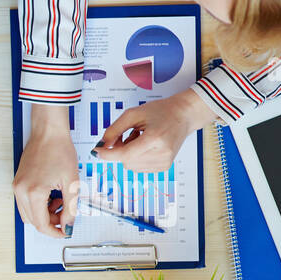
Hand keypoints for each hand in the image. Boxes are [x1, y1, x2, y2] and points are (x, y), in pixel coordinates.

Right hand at [14, 104, 78, 237]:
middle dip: (50, 222)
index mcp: (33, 193)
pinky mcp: (17, 183)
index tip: (65, 232)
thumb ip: (70, 206)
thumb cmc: (58, 149)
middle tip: (66, 216)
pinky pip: (25, 203)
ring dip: (44, 214)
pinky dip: (38, 205)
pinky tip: (52, 195)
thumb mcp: (71, 181)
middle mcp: (21, 191)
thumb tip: (68, 223)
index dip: (55, 232)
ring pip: (28, 214)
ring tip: (60, 202)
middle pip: (33, 221)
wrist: (48, 131)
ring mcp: (17, 187)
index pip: (41, 224)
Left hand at [95, 89, 210, 172]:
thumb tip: (102, 146)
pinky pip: (138, 167)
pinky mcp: (164, 167)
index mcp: (155, 138)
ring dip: (129, 154)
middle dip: (120, 150)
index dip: (108, 154)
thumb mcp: (134, 114)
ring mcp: (164, 162)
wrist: (184, 115)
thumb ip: (114, 130)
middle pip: (125, 161)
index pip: (125, 154)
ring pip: (130, 166)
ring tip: (141, 139)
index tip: (96, 151)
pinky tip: (146, 146)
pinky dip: (136, 158)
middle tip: (128, 135)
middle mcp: (162, 153)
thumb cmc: (161, 112)